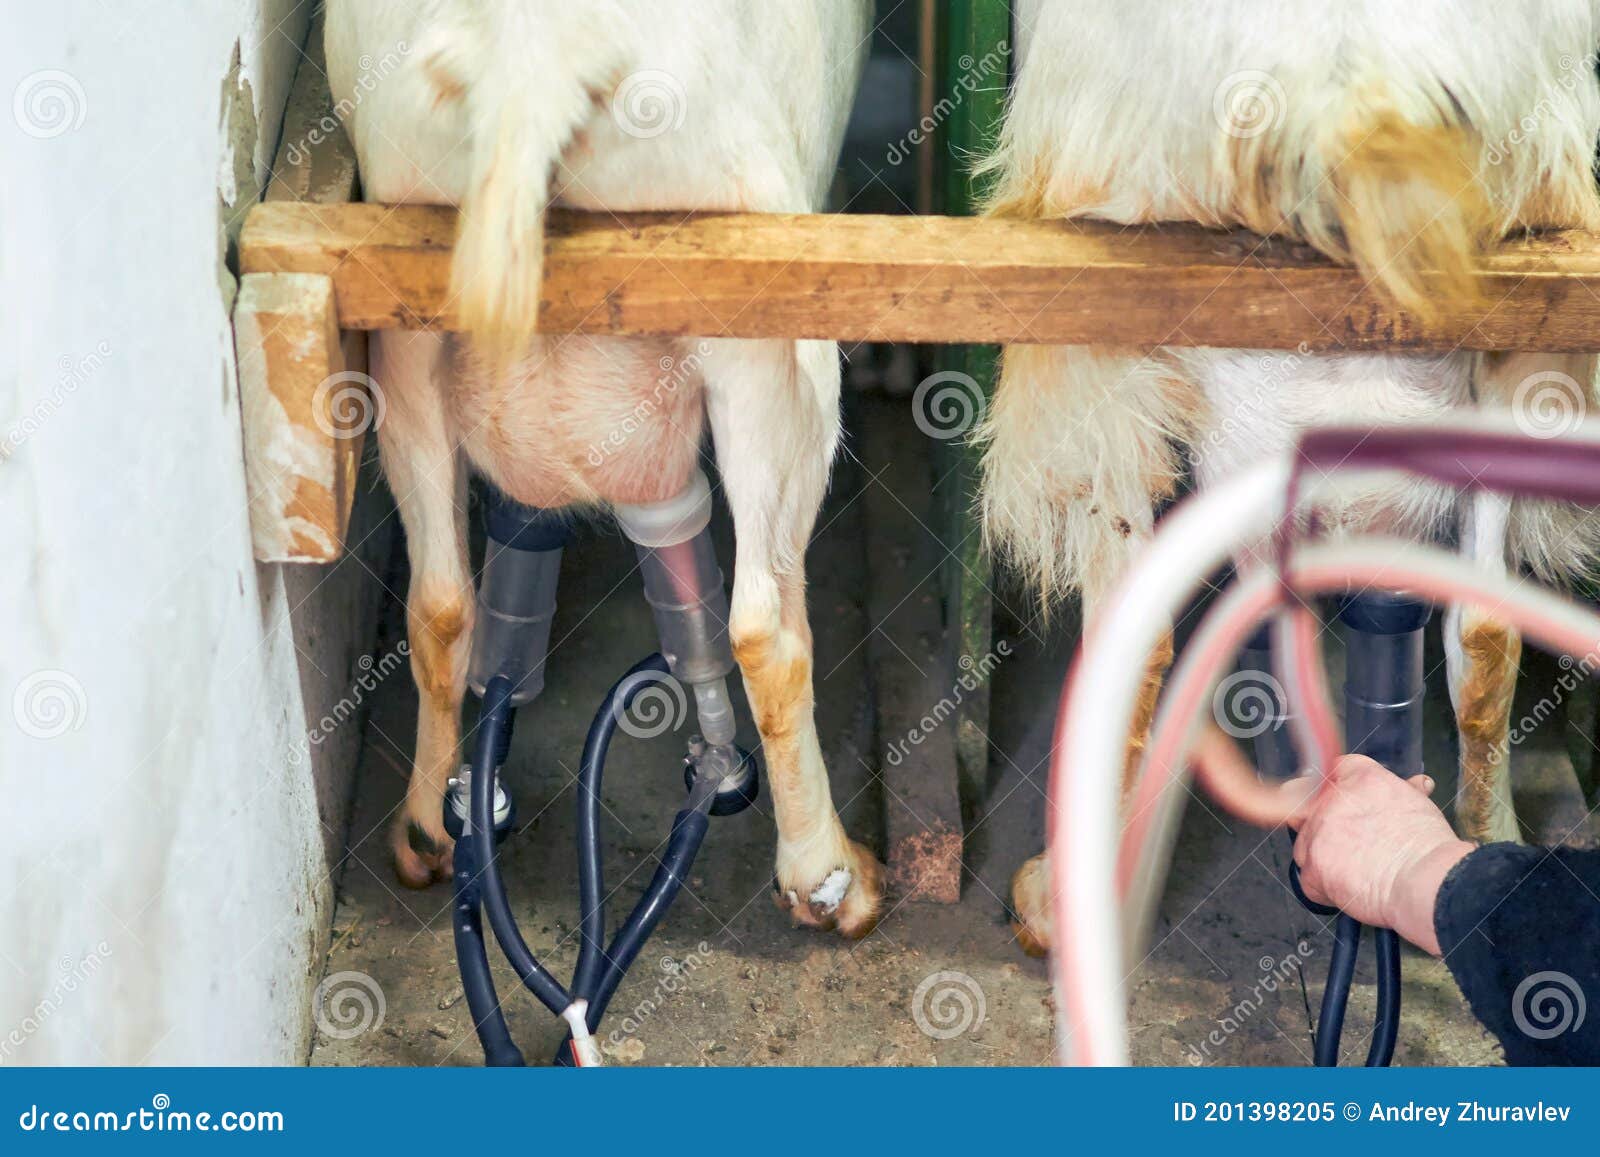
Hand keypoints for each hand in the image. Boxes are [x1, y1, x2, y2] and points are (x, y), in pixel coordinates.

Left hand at [1288, 754, 1473, 955]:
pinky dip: (1326, 889)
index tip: (1346, 807)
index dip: (1340, 792)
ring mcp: (1318, 832)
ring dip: (1323, 859)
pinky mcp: (1313, 865)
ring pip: (1306, 845)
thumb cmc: (1428, 847)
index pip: (1336, 771)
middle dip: (1323, 825)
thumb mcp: (1418, 804)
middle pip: (1309, 808)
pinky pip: (1309, 880)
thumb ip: (1404, 792)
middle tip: (1346, 844)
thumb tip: (1415, 784)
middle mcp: (1332, 799)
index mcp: (1360, 778)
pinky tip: (1350, 890)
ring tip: (1356, 872)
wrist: (1427, 880)